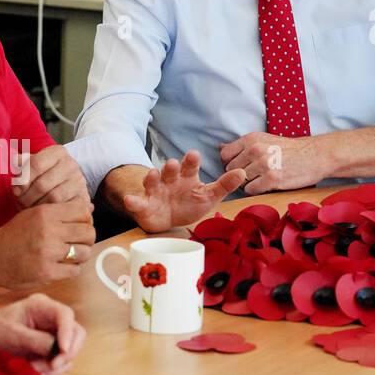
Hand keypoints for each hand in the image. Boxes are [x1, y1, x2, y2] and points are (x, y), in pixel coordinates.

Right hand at [0, 200, 96, 287]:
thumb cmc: (13, 235)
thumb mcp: (33, 214)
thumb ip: (60, 211)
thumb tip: (90, 208)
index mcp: (45, 213)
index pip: (83, 211)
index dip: (86, 219)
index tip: (79, 225)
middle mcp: (48, 231)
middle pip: (88, 232)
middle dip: (86, 238)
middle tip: (78, 242)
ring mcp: (48, 253)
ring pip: (84, 252)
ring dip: (81, 254)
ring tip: (70, 255)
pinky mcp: (47, 273)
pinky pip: (75, 270)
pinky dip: (72, 269)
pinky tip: (62, 265)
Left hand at [0, 292, 85, 374]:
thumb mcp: (13, 335)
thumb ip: (36, 341)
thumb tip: (57, 350)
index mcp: (41, 305)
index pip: (65, 315)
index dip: (68, 333)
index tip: (63, 351)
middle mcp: (52, 316)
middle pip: (76, 332)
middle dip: (67, 352)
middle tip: (52, 366)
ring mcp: (54, 331)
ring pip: (72, 348)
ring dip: (59, 364)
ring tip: (38, 370)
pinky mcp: (52, 345)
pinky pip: (63, 359)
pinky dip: (55, 369)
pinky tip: (40, 372)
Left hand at [13, 145, 87, 207]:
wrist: (66, 184)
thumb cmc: (44, 174)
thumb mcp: (31, 164)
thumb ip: (21, 163)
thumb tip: (14, 160)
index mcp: (58, 152)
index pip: (36, 164)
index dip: (22, 179)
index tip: (16, 190)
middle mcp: (71, 164)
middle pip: (42, 184)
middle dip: (27, 197)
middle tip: (20, 203)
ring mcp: (79, 181)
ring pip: (53, 197)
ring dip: (37, 206)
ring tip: (29, 208)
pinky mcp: (83, 197)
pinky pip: (63, 208)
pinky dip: (50, 212)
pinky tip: (42, 212)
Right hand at [122, 150, 245, 231]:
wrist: (168, 219)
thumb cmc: (189, 203)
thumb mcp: (209, 195)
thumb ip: (225, 185)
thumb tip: (243, 172)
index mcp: (186, 177)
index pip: (189, 166)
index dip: (191, 160)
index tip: (193, 154)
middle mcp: (169, 181)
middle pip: (169, 171)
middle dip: (170, 167)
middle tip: (172, 163)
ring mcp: (155, 192)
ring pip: (152, 182)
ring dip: (151, 178)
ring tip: (152, 174)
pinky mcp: (144, 205)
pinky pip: (137, 202)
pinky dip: (132, 201)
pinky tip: (130, 200)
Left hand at [220, 132, 331, 193]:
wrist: (315, 155)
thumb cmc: (288, 149)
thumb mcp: (263, 140)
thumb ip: (241, 146)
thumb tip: (219, 148)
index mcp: (251, 139)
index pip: (225, 155)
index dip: (231, 162)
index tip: (242, 165)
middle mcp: (255, 150)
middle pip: (231, 169)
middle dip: (240, 173)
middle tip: (256, 172)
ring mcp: (263, 164)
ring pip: (241, 180)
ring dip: (249, 182)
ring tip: (263, 177)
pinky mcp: (272, 179)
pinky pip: (250, 190)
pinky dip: (257, 189)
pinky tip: (267, 184)